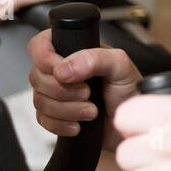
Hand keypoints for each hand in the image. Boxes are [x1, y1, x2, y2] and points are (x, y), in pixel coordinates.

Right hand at [28, 30, 142, 150]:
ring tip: (91, 111)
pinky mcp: (56, 116)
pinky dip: (60, 125)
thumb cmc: (131, 92)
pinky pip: (42, 120)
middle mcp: (62, 69)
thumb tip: (63, 68)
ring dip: (66, 110)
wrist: (134, 125)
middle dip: (62, 91)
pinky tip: (79, 125)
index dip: (45, 60)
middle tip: (88, 94)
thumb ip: (95, 58)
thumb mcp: (121, 66)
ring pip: (39, 100)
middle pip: (36, 76)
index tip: (62, 73)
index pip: (40, 45)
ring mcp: (57, 93)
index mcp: (74, 50)